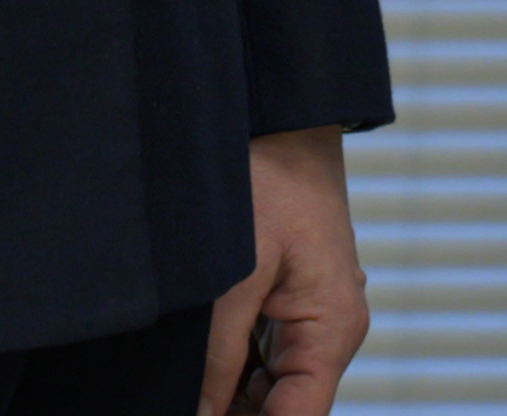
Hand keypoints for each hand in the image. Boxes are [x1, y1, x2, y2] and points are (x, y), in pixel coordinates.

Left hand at [198, 129, 368, 414]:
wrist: (281, 119)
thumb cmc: (268, 183)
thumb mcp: (234, 275)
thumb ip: (217, 358)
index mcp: (331, 331)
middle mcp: (329, 334)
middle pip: (280, 410)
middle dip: (228, 413)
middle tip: (175, 398)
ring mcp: (309, 321)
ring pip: (265, 390)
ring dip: (223, 397)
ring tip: (177, 386)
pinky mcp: (289, 307)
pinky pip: (258, 359)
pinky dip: (224, 372)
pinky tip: (187, 371)